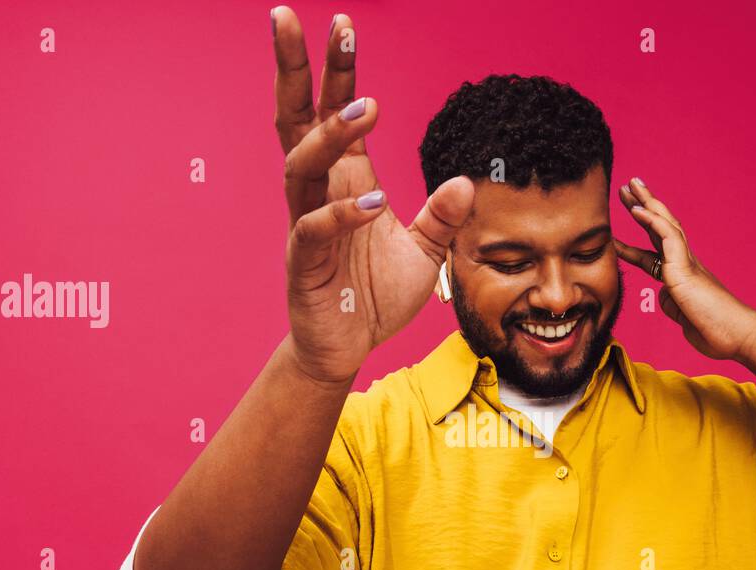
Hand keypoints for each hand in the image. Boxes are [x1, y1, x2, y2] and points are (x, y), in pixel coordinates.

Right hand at [271, 8, 473, 382]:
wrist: (346, 350)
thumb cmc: (374, 296)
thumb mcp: (422, 253)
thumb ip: (442, 217)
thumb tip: (467, 181)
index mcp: (345, 180)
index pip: (335, 113)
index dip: (338, 70)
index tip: (344, 24)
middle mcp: (319, 193)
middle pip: (294, 119)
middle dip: (295, 69)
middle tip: (289, 18)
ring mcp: (305, 226)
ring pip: (300, 165)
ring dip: (328, 134)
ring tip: (364, 109)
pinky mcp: (303, 264)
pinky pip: (313, 229)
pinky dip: (342, 213)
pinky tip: (373, 202)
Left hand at [613, 177, 755, 363]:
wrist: (737, 336)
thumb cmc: (715, 330)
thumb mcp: (683, 315)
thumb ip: (671, 302)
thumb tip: (661, 294)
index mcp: (680, 276)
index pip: (653, 251)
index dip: (634, 240)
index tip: (619, 229)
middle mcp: (685, 263)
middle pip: (660, 228)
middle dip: (642, 207)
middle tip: (626, 189)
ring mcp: (686, 263)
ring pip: (665, 224)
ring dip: (646, 203)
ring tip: (629, 186)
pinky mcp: (686, 268)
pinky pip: (667, 237)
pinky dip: (652, 221)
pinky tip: (637, 209)